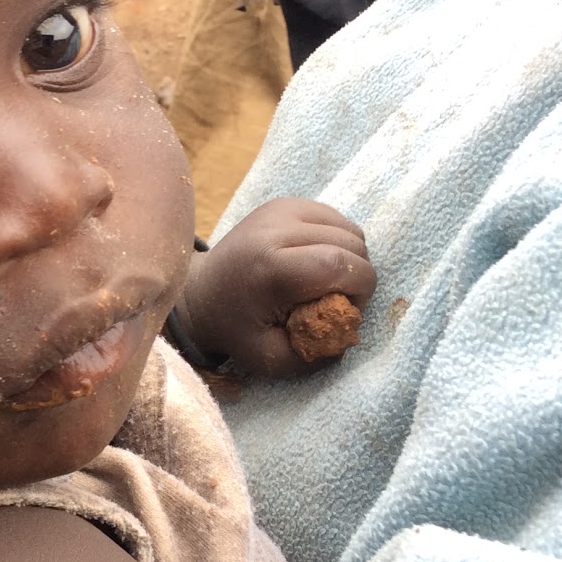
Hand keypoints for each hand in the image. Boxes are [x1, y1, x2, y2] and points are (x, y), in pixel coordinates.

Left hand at [175, 198, 374, 376]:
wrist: (201, 292)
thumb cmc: (236, 328)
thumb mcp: (270, 358)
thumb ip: (314, 354)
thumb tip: (351, 335)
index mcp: (270, 267)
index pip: (339, 264)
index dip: (360, 289)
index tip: (350, 310)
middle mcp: (274, 229)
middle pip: (350, 244)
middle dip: (359, 276)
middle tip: (339, 300)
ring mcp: (279, 211)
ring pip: (349, 229)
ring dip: (352, 258)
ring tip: (328, 282)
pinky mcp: (284, 204)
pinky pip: (336, 219)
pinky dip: (339, 241)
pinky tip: (319, 261)